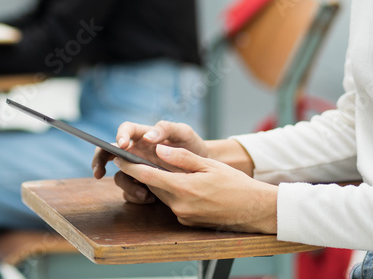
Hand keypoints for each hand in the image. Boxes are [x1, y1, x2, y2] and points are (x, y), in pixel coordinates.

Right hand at [91, 121, 207, 203]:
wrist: (202, 167)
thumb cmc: (191, 146)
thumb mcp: (183, 133)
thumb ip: (166, 129)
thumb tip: (149, 136)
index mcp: (143, 135)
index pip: (125, 130)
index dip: (120, 136)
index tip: (122, 146)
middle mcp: (136, 151)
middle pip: (109, 153)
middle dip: (100, 161)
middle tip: (99, 173)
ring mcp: (137, 169)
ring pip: (120, 176)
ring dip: (127, 186)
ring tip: (145, 195)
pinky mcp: (142, 185)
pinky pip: (130, 193)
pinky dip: (137, 197)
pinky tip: (151, 198)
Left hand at [114, 144, 277, 233]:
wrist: (253, 209)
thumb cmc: (234, 184)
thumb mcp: (208, 165)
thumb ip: (182, 157)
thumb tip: (159, 150)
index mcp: (183, 188)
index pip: (147, 176)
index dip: (130, 166)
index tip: (119, 156)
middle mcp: (180, 205)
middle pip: (152, 185)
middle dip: (143, 172)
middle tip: (134, 157)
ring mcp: (183, 215)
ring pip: (162, 194)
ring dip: (158, 181)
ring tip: (159, 166)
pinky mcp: (187, 221)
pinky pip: (172, 203)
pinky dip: (171, 191)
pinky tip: (179, 182)